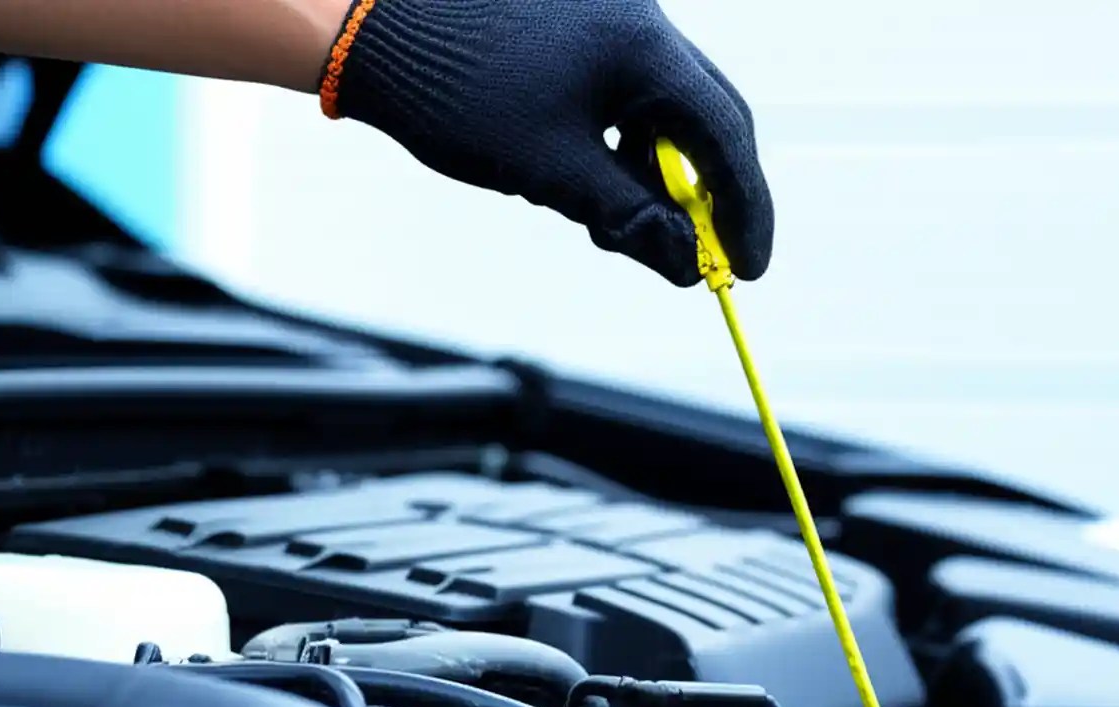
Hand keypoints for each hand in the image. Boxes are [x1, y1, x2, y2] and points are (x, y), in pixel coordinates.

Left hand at [322, 0, 773, 286]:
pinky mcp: (582, 30)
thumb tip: (689, 266)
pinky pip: (629, 95)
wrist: (373, 31)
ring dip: (660, 175)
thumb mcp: (555, 172)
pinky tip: (596, 185)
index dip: (745, 211)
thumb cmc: (459, 97)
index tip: (745, 270)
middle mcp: (641, 21)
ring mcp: (612, 20)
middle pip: (709, 118)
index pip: (727, 136)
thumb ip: (634, 220)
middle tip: (705, 257)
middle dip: (709, 195)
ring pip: (667, 110)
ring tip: (622, 228)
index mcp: (645, 47)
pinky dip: (627, 146)